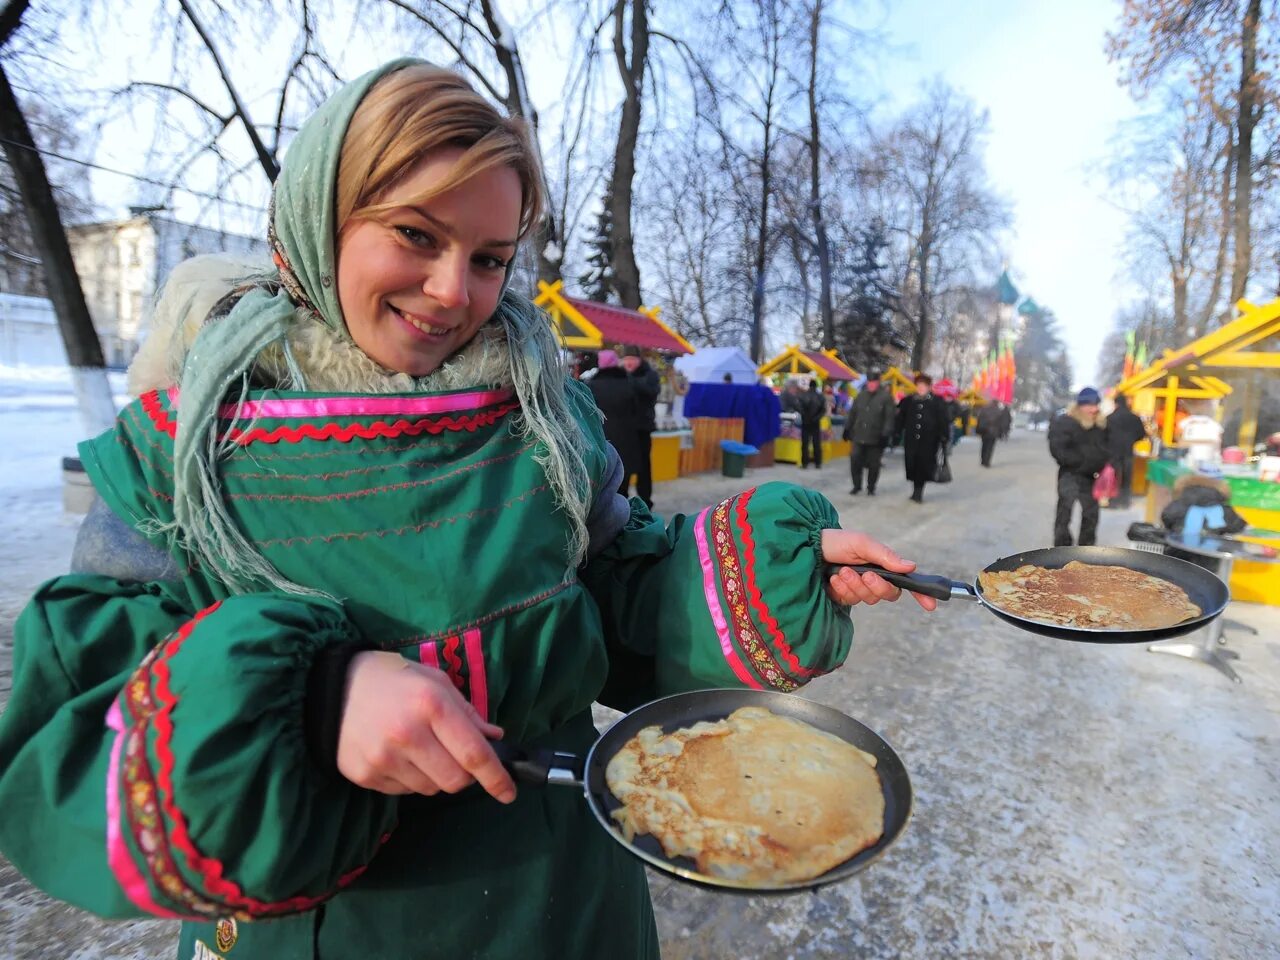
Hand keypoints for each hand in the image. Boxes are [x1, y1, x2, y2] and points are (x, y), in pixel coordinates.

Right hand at [337, 651, 515, 802]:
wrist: (333, 688)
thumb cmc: (394, 680)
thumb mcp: (435, 683)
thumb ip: (467, 712)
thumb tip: (495, 739)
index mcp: (431, 705)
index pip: (474, 754)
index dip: (496, 778)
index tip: (509, 793)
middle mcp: (407, 734)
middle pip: (455, 781)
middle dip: (464, 775)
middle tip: (455, 758)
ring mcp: (383, 758)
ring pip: (430, 789)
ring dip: (435, 776)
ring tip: (419, 750)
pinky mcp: (364, 775)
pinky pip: (403, 792)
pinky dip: (410, 779)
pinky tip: (397, 755)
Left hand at [820, 529, 937, 610]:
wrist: (807, 546)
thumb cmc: (836, 541)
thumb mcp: (862, 543)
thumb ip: (885, 555)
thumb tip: (911, 566)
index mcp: (882, 565)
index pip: (905, 582)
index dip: (920, 594)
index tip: (930, 604)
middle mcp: (873, 579)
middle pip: (888, 594)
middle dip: (876, 586)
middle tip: (864, 573)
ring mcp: (858, 589)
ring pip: (868, 599)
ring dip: (855, 585)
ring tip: (841, 571)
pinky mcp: (843, 597)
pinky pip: (850, 601)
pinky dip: (842, 590)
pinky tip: (833, 579)